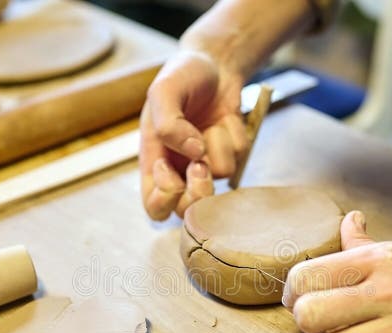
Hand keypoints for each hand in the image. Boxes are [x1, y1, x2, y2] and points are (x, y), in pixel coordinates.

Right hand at [140, 50, 247, 219]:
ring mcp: (207, 165)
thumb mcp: (163, 91)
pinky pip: (237, 158)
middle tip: (200, 167)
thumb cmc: (182, 76)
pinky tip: (224, 120)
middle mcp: (179, 170)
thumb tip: (193, 152)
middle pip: (187, 211)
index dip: (163, 198)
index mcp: (154, 161)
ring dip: (217, 147)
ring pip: (218, 180)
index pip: (154, 206)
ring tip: (209, 123)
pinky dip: (233, 136)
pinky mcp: (230, 156)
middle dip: (197, 193)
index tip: (169, 170)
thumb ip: (167, 123)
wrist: (216, 63)